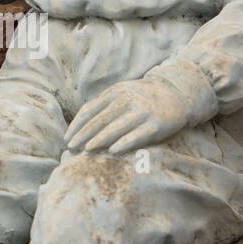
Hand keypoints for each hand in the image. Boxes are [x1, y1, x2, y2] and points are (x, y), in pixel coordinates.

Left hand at [64, 77, 191, 155]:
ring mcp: (142, 111)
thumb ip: (103, 106)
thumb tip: (78, 126)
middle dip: (83, 135)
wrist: (175, 94)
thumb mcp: (122, 94)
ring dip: (99, 139)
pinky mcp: (156, 124)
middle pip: (100, 120)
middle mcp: (127, 100)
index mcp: (115, 93)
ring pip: (116, 127)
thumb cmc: (141, 98)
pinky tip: (113, 151)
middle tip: (71, 148)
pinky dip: (124, 142)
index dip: (76, 125)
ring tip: (87, 150)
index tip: (67, 139)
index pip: (90, 110)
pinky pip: (137, 134)